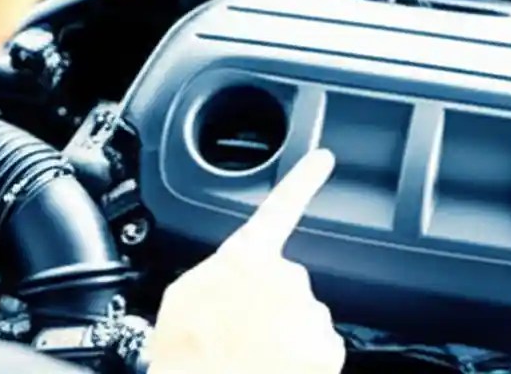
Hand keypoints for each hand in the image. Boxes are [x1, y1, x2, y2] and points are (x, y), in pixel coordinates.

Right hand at [146, 149, 344, 373]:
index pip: (279, 209)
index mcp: (244, 258)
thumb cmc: (187, 354)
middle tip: (243, 336)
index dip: (303, 181)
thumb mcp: (184, 298)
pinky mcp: (326, 348)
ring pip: (303, 321)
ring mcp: (308, 312)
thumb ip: (219, 273)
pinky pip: (319, 352)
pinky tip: (275, 370)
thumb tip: (232, 276)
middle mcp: (284, 277)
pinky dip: (302, 364)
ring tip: (253, 358)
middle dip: (272, 308)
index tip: (324, 157)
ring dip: (285, 338)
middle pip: (287, 286)